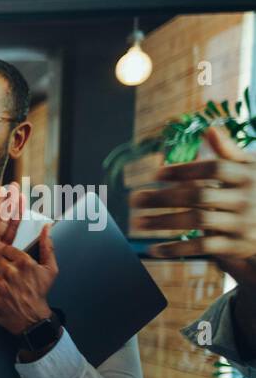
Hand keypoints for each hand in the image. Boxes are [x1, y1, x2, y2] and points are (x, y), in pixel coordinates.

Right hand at [0, 183, 21, 325]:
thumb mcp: (2, 273)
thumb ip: (13, 261)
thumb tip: (27, 255)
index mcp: (0, 249)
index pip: (11, 227)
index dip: (18, 212)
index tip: (24, 197)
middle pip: (1, 220)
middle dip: (8, 203)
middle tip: (14, 186)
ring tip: (1, 190)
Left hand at [0, 223, 58, 338]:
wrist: (32, 319)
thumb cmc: (40, 293)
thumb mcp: (50, 269)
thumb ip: (47, 246)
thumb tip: (47, 227)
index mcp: (25, 263)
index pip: (7, 249)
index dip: (7, 256)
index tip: (10, 263)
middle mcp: (11, 272)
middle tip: (3, 274)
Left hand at [138, 126, 255, 289]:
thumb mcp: (250, 169)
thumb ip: (229, 153)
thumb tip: (209, 129)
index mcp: (248, 175)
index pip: (214, 169)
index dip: (185, 170)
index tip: (156, 174)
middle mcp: (246, 198)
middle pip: (199, 195)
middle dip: (164, 197)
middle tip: (134, 199)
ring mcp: (241, 223)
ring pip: (197, 221)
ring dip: (163, 222)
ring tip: (136, 222)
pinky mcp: (235, 245)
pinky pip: (202, 247)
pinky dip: (176, 248)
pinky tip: (154, 248)